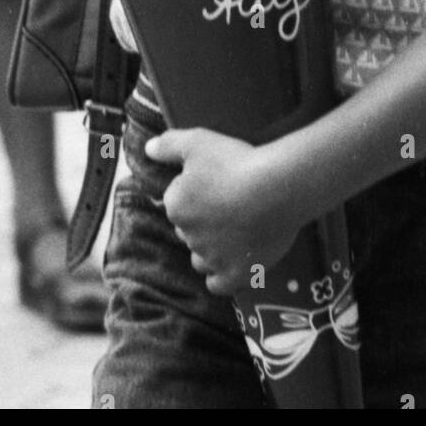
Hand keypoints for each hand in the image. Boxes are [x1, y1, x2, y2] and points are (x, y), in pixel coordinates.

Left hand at [146, 128, 301, 295]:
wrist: (277, 188)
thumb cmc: (236, 162)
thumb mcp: (198, 141)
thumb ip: (169, 145)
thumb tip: (148, 149)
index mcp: (176, 205)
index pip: (177, 202)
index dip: (196, 192)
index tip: (216, 183)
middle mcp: (188, 236)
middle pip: (188, 232)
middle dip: (202, 222)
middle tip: (228, 205)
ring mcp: (212, 259)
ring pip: (200, 259)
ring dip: (209, 250)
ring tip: (233, 233)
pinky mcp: (235, 274)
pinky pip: (217, 284)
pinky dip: (221, 275)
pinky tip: (232, 262)